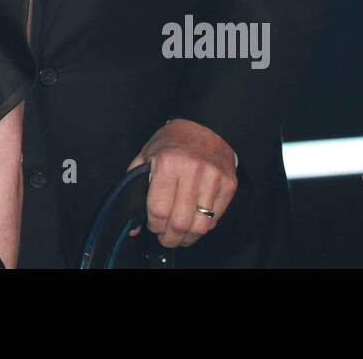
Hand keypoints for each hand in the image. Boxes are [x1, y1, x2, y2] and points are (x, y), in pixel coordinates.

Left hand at [126, 118, 236, 247]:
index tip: (152, 225)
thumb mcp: (147, 154)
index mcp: (168, 163)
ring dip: (188, 238)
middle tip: (165, 237)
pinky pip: (215, 218)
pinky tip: (194, 222)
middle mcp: (192, 171)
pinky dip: (203, 227)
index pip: (159, 210)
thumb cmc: (172, 142)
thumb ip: (135, 186)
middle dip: (170, 238)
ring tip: (180, 236)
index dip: (153, 224)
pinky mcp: (229, 184)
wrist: (205, 124)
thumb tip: (133, 224)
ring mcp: (213, 178)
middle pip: (180, 223)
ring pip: (200, 226)